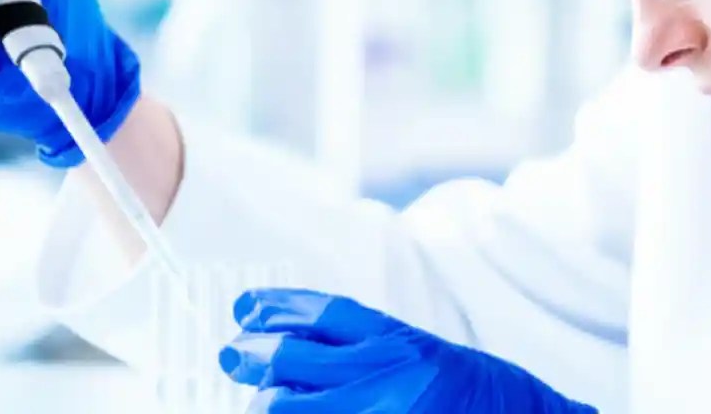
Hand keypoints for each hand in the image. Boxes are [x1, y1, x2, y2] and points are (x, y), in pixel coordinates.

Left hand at [220, 288, 597, 413]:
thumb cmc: (477, 394)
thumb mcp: (423, 356)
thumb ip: (368, 353)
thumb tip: (297, 351)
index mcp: (401, 343)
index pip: (328, 313)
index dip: (281, 307)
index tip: (248, 308)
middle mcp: (388, 375)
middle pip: (298, 357)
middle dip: (256, 356)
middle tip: (233, 356)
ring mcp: (380, 412)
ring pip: (293, 406)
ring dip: (268, 403)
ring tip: (256, 401)